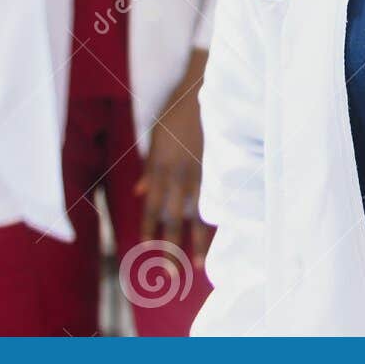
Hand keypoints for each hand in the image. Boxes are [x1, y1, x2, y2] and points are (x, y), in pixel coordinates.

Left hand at [137, 49, 213, 266]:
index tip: (148, 252)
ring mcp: (201, 170)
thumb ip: (149, 169)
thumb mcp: (156, 137)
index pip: (151, 207)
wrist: (204, 88)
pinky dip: (219, 218)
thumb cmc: (179, 111)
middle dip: (170, 248)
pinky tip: (224, 235)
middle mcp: (178, 173)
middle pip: (172, 218)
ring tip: (197, 265)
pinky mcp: (221, 164)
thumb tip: (140, 194)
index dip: (149, 230)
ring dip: (196, 242)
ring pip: (197, 214)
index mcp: (159, 167)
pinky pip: (218, 197)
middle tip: (170, 275)